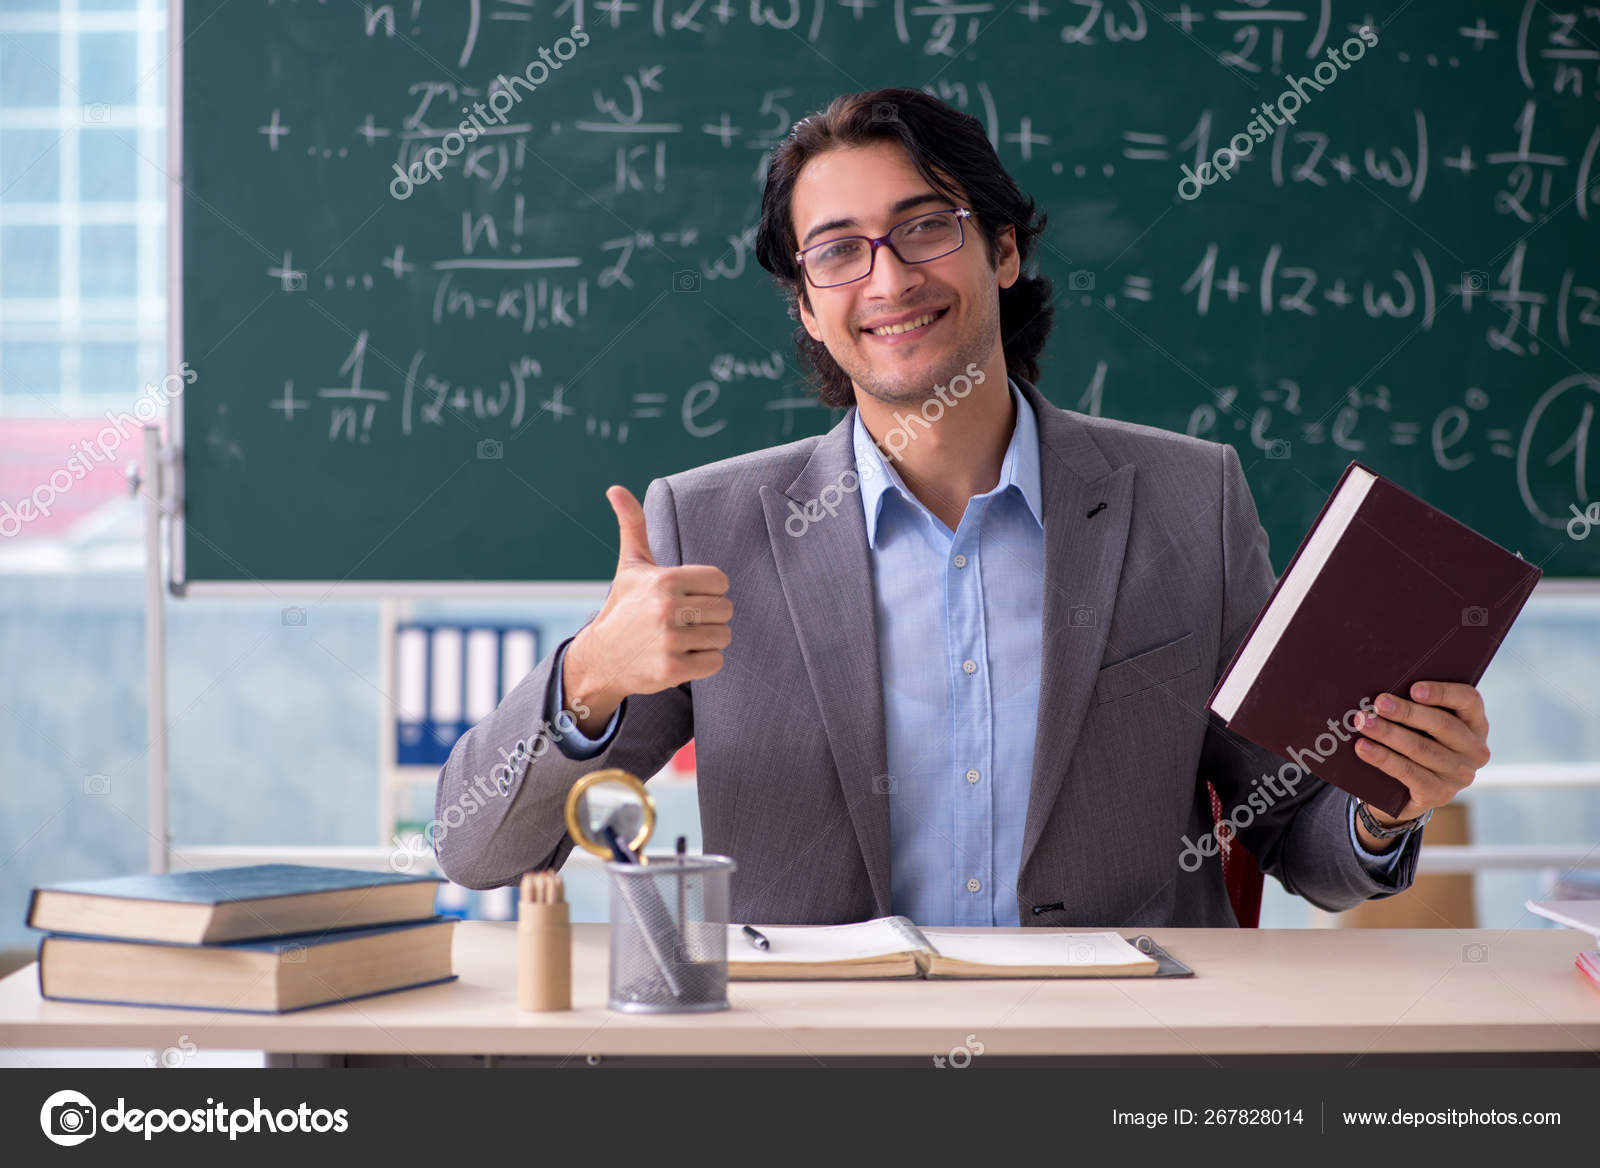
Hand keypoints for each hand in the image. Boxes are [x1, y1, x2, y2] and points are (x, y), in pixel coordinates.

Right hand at [562, 486, 731, 730]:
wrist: (601, 657)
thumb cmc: (624, 607)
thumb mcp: (630, 566)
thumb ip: (632, 525)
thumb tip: (615, 488)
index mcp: (665, 579)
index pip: (721, 581)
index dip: (708, 590)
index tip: (687, 597)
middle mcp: (668, 608)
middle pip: (726, 610)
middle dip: (710, 617)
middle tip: (684, 621)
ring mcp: (670, 641)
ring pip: (723, 637)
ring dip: (708, 640)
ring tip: (682, 639)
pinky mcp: (672, 670)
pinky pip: (715, 662)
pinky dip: (703, 662)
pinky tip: (681, 656)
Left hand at [1353, 681, 1489, 822]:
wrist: (1404, 792)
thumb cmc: (1413, 742)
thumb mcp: (1421, 724)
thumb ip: (1414, 705)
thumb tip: (1385, 692)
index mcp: (1475, 724)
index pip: (1469, 701)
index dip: (1443, 692)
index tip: (1413, 689)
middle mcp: (1474, 750)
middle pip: (1442, 725)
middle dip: (1406, 712)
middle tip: (1379, 703)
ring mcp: (1460, 775)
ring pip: (1421, 748)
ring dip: (1388, 733)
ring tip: (1363, 722)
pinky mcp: (1439, 794)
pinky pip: (1408, 772)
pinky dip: (1383, 758)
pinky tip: (1363, 747)